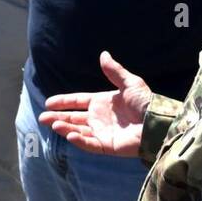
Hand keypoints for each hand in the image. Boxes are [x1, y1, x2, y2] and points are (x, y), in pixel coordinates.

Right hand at [38, 51, 152, 156]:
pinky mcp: (108, 146)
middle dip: (58, 118)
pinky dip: (79, 140)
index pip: (78, 102)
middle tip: (43, 117)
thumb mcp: (130, 83)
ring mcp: (102, 133)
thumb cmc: (146, 102)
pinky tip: (69, 134)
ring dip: (65, 128)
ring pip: (78, 131)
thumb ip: (114, 71)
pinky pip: (90, 144)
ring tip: (53, 124)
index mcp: (102, 103)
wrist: (158, 122)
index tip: (49, 102)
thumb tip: (103, 54)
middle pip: (74, 118)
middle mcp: (100, 118)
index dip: (64, 102)